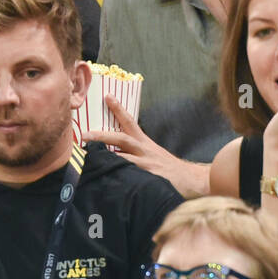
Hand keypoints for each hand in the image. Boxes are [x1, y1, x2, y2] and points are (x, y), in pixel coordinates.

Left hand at [84, 97, 207, 195]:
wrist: (193, 180)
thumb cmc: (169, 169)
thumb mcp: (154, 155)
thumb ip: (136, 152)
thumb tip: (114, 151)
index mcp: (145, 144)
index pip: (130, 122)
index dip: (119, 109)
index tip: (107, 96)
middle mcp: (145, 151)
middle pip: (122, 138)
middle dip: (102, 135)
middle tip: (84, 134)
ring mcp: (147, 165)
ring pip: (123, 159)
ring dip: (106, 159)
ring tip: (88, 158)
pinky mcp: (150, 179)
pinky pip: (131, 178)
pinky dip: (119, 177)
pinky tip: (106, 182)